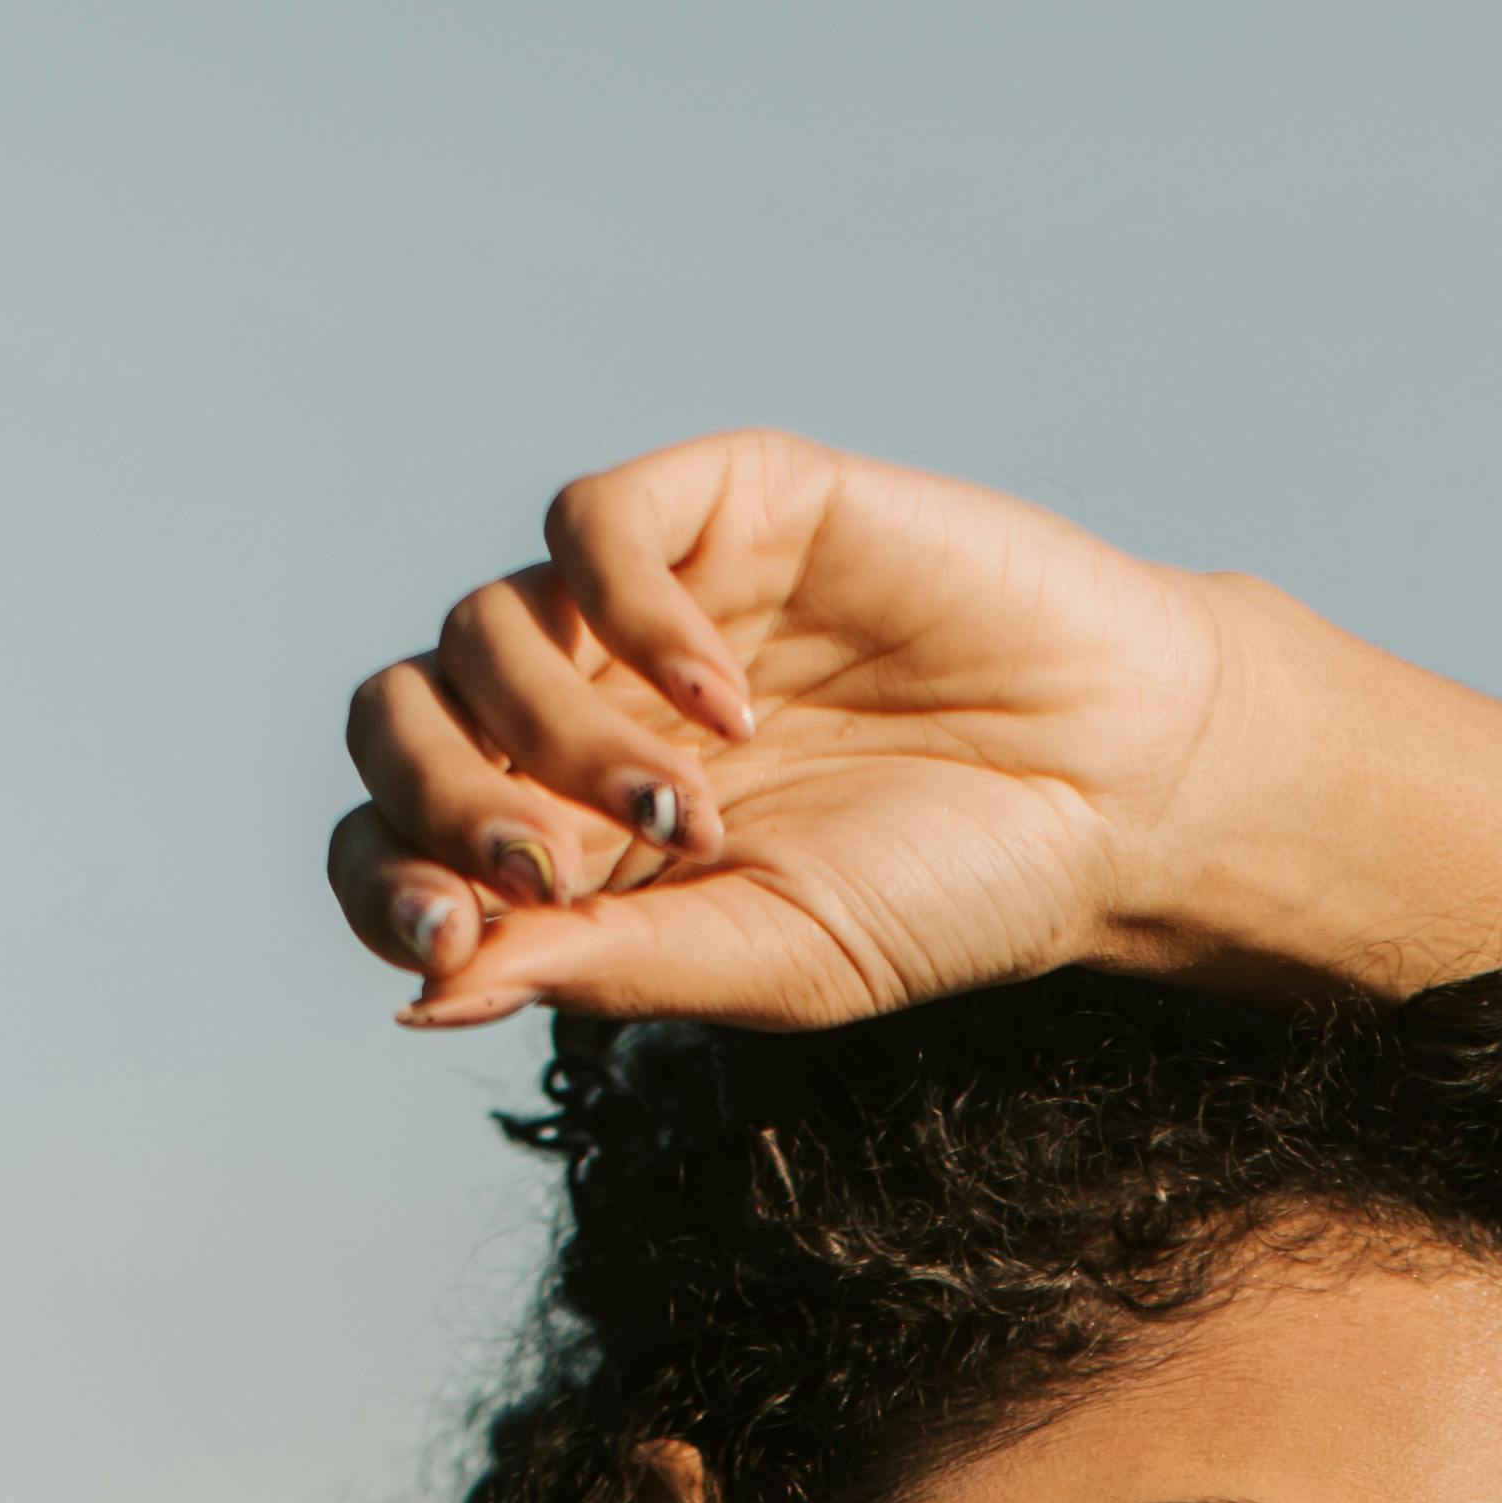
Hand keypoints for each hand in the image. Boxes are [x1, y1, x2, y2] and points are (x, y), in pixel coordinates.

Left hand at [326, 433, 1233, 1036]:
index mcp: (581, 841)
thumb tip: (426, 996)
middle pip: (405, 719)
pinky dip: (628, 613)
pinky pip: (592, 526)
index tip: (446, 936)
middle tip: (547, 868)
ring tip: (690, 806)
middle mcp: (591, 711)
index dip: (387, 882)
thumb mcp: (770, 960)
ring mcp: (649, 605)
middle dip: (444, 802)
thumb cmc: (952, 888)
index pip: (401, 841)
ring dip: (554, 731)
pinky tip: (728, 700)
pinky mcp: (725, 506)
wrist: (1114, 784)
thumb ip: (604, 967)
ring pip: (483, 627)